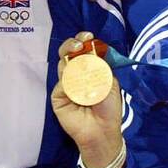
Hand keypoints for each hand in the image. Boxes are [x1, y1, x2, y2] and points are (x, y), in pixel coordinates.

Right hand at [51, 33, 123, 167]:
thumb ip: (99, 67)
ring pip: (63, 65)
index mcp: (90, 67)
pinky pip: (62, 84)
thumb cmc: (108, 107)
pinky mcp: (58, 95)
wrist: (102, 130)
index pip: (83, 48)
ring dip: (73, 65)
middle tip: (79, 46)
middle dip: (71, 45)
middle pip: (68, 52)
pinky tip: (79, 94)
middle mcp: (76, 72)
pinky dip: (71, 85)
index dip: (83, 40)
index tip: (87, 37)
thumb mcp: (109, 83)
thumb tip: (89, 53)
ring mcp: (65, 83)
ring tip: (85, 76)